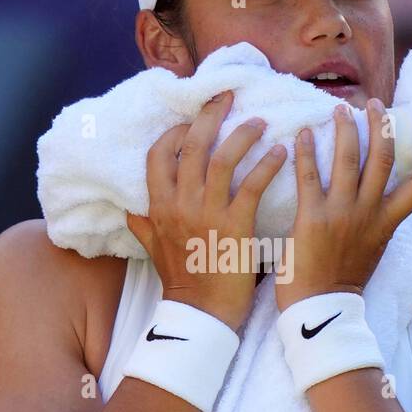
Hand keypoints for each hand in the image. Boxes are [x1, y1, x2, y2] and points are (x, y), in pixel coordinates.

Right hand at [126, 89, 286, 330]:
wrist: (202, 315)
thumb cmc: (182, 281)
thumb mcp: (152, 250)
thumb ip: (143, 225)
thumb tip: (130, 210)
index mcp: (159, 206)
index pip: (159, 154)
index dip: (176, 132)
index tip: (193, 122)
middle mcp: (180, 204)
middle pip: (192, 145)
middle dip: (210, 115)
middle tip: (228, 96)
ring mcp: (207, 214)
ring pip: (222, 158)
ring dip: (242, 134)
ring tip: (260, 121)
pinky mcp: (236, 227)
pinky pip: (253, 186)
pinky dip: (267, 165)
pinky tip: (281, 153)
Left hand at [276, 97, 411, 310]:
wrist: (321, 310)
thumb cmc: (343, 283)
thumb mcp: (373, 250)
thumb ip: (378, 224)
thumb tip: (383, 204)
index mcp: (387, 223)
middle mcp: (368, 213)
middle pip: (382, 159)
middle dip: (381, 126)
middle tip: (375, 104)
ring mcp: (340, 213)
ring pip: (348, 159)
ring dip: (345, 129)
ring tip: (340, 108)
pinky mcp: (311, 217)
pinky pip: (309, 175)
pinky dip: (305, 151)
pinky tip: (301, 133)